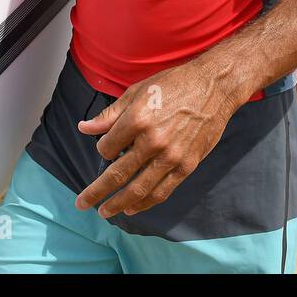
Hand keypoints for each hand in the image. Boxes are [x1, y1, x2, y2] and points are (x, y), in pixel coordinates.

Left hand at [75, 61, 237, 217]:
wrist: (214, 86)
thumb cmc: (175, 84)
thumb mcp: (137, 91)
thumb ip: (110, 114)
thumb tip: (84, 128)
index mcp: (137, 119)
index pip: (107, 148)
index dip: (102, 150)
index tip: (106, 148)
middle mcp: (152, 141)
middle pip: (117, 174)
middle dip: (96, 192)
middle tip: (82, 203)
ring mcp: (171, 156)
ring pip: (138, 189)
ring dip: (118, 204)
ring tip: (104, 213)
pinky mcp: (187, 165)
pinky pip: (162, 191)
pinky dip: (145, 203)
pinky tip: (132, 209)